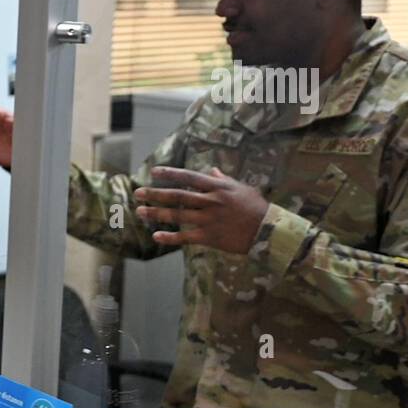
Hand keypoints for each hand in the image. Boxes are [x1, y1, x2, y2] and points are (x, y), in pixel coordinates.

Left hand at [134, 167, 269, 253]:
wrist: (269, 231)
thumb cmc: (256, 207)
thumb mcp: (241, 188)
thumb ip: (223, 179)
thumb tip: (211, 170)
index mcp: (218, 187)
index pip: (189, 177)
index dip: (170, 174)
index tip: (154, 172)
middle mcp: (211, 201)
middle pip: (178, 196)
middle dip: (155, 194)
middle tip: (138, 193)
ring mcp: (209, 219)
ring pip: (178, 215)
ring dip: (157, 213)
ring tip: (140, 212)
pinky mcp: (210, 237)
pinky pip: (186, 237)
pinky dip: (170, 237)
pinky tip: (156, 236)